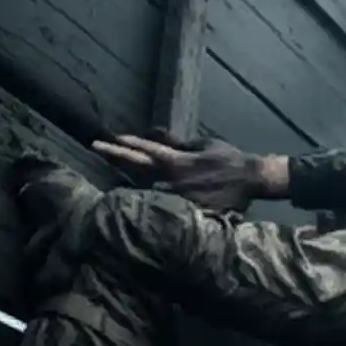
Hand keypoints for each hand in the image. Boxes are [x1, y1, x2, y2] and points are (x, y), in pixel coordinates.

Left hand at [92, 132, 287, 211]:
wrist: (250, 179)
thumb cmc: (228, 158)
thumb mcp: (204, 144)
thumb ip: (179, 143)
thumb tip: (157, 135)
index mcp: (176, 161)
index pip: (145, 151)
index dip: (126, 144)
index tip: (107, 138)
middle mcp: (172, 180)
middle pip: (137, 168)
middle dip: (115, 156)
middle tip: (95, 146)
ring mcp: (177, 197)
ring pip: (145, 189)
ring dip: (126, 178)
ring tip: (108, 169)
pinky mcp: (186, 210)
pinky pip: (162, 205)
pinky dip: (148, 199)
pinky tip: (134, 199)